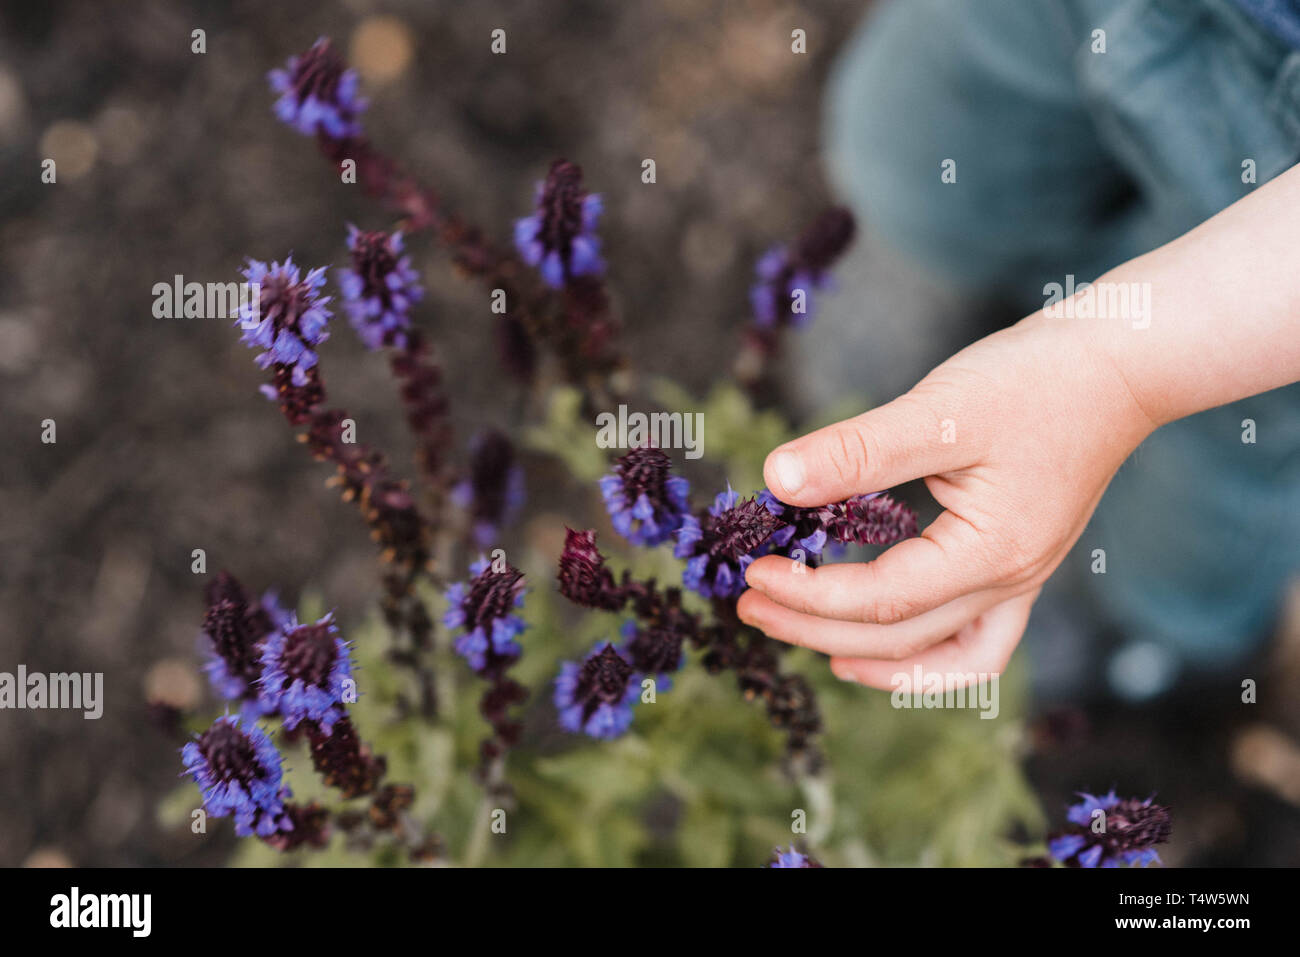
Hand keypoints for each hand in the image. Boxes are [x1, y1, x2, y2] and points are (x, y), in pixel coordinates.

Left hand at [738, 312, 1157, 688]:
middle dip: (814, 627)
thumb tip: (775, 479)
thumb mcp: (938, 410)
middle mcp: (1011, 582)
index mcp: (992, 553)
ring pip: (937, 653)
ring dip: (863, 652)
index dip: (808, 594)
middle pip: (899, 636)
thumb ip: (856, 452)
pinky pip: (972, 642)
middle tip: (747, 604)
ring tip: (801, 637)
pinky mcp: (1017, 563)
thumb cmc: (1034, 379)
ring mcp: (1020, 580)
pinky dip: (921, 655)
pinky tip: (873, 644)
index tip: (751, 570)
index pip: (881, 599)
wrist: (1118, 364)